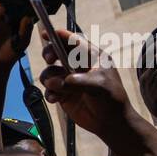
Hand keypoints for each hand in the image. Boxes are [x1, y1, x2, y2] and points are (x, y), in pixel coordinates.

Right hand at [0, 3, 32, 72]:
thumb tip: (27, 17)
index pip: (24, 9)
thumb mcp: (23, 42)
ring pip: (3, 6)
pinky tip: (0, 9)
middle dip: (15, 0)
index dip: (26, 4)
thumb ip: (26, 30)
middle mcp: (11, 19)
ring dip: (5, 2)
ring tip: (8, 2)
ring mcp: (1, 20)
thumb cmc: (11, 53)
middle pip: (13, 5)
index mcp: (21, 23)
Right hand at [37, 27, 140, 141]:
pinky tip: (56, 99)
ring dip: (49, 79)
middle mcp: (78, 66)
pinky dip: (50, 93)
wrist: (111, 123)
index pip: (74, 41)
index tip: (45, 33)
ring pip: (50, 72)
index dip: (59, 35)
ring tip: (56, 88)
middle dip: (50, 55)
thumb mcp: (98, 86)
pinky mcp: (63, 93)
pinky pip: (49, 89)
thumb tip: (56, 82)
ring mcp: (70, 80)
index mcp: (91, 57)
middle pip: (57, 52)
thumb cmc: (111, 99)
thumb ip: (77, 82)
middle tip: (49, 60)